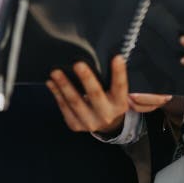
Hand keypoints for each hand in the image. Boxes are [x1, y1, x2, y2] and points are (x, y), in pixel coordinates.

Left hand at [46, 56, 171, 133]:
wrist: (108, 125)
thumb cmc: (114, 99)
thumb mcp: (125, 94)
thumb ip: (125, 82)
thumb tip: (132, 63)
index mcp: (120, 104)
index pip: (121, 87)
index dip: (119, 73)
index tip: (117, 57)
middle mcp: (106, 114)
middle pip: (96, 95)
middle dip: (87, 79)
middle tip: (78, 64)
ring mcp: (90, 122)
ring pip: (75, 102)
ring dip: (64, 86)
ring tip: (55, 73)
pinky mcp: (76, 125)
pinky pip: (64, 109)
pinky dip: (57, 95)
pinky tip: (51, 83)